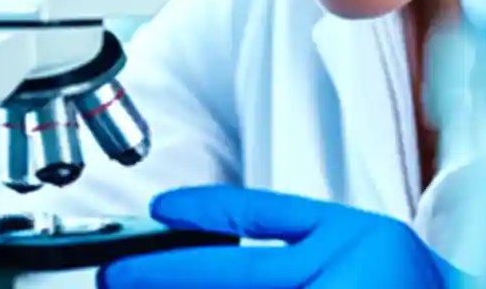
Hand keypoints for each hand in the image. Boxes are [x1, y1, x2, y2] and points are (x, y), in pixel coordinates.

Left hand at [98, 186, 467, 287]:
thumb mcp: (368, 251)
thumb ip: (305, 250)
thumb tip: (215, 262)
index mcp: (356, 236)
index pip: (263, 214)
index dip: (204, 211)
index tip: (161, 211)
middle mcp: (343, 269)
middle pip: (234, 274)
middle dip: (164, 274)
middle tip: (117, 271)